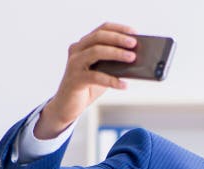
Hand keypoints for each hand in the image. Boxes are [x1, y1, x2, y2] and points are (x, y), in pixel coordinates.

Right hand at [35, 22, 137, 138]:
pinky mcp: (75, 79)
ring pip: (96, 52)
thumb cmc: (88, 87)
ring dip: (116, 53)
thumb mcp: (103, 72)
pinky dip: (112, 80)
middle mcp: (77, 50)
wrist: (68, 105)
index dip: (118, 29)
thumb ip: (114, 65)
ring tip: (132, 58)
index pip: (101, 29)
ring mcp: (75, 64)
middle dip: (118, 38)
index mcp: (84, 45)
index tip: (134, 32)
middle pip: (99, 37)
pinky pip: (96, 77)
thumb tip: (135, 61)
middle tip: (134, 43)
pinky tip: (124, 85)